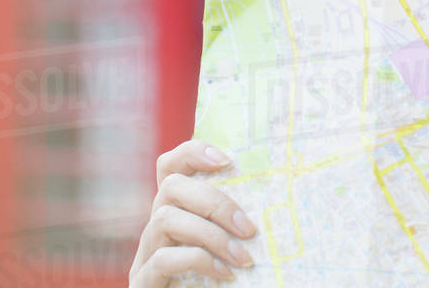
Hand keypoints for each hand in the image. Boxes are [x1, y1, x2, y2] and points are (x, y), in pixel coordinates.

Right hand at [129, 139, 258, 286]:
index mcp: (177, 213)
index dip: (192, 152)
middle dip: (214, 202)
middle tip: (248, 228)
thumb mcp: (229, 248)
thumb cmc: (220, 284)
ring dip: (210, 234)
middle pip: (170, 187)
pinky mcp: (142, 282)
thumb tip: (286, 199)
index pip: (168, 166)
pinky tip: (225, 274)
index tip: (226, 160)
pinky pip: (163, 259)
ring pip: (164, 219)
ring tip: (243, 257)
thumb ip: (237, 226)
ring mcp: (144, 255)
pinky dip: (198, 261)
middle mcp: (155, 228)